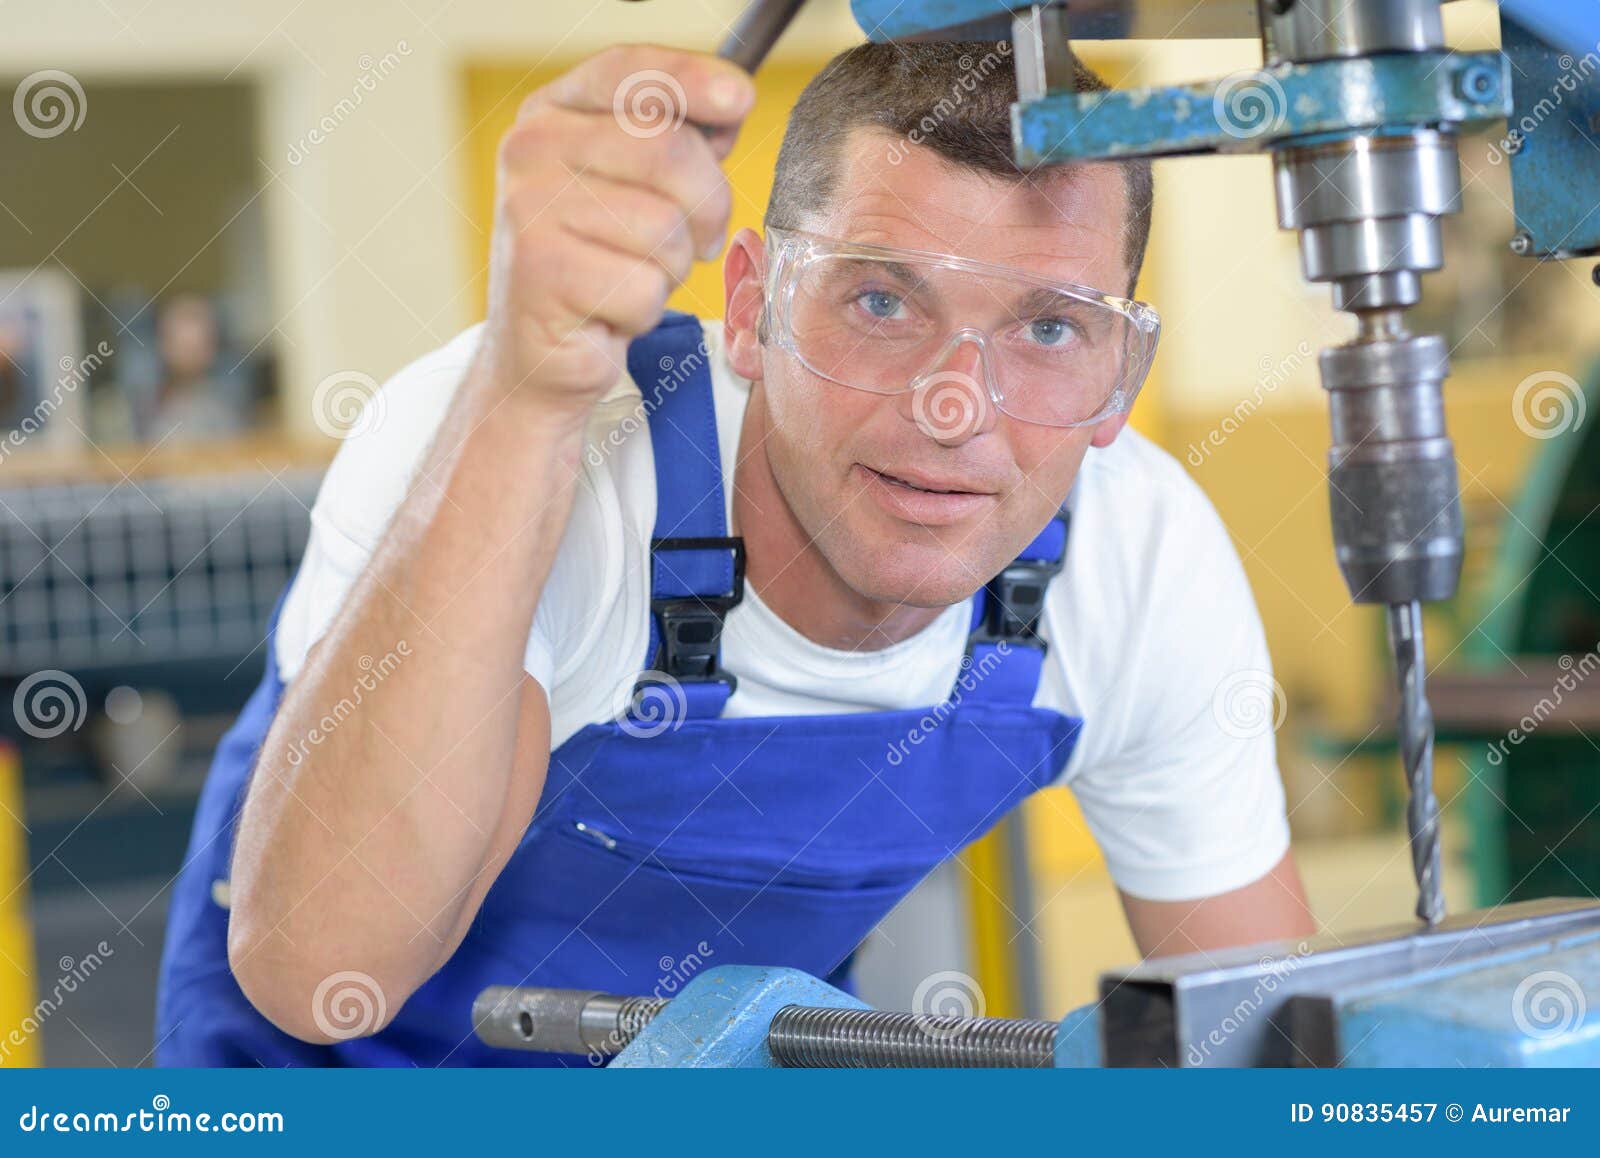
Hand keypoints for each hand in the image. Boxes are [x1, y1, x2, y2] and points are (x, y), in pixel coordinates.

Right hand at [476, 45, 754, 420]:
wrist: (540, 350)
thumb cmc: (601, 262)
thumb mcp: (636, 188)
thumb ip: (676, 140)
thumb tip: (732, 103)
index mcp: (552, 114)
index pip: (630, 72)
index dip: (693, 79)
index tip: (740, 99)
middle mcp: (530, 150)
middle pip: (669, 150)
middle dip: (706, 204)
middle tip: (697, 238)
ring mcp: (528, 209)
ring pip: (665, 228)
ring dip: (673, 267)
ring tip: (637, 276)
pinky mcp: (540, 274)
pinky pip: (644, 288)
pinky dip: (645, 311)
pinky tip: (612, 310)